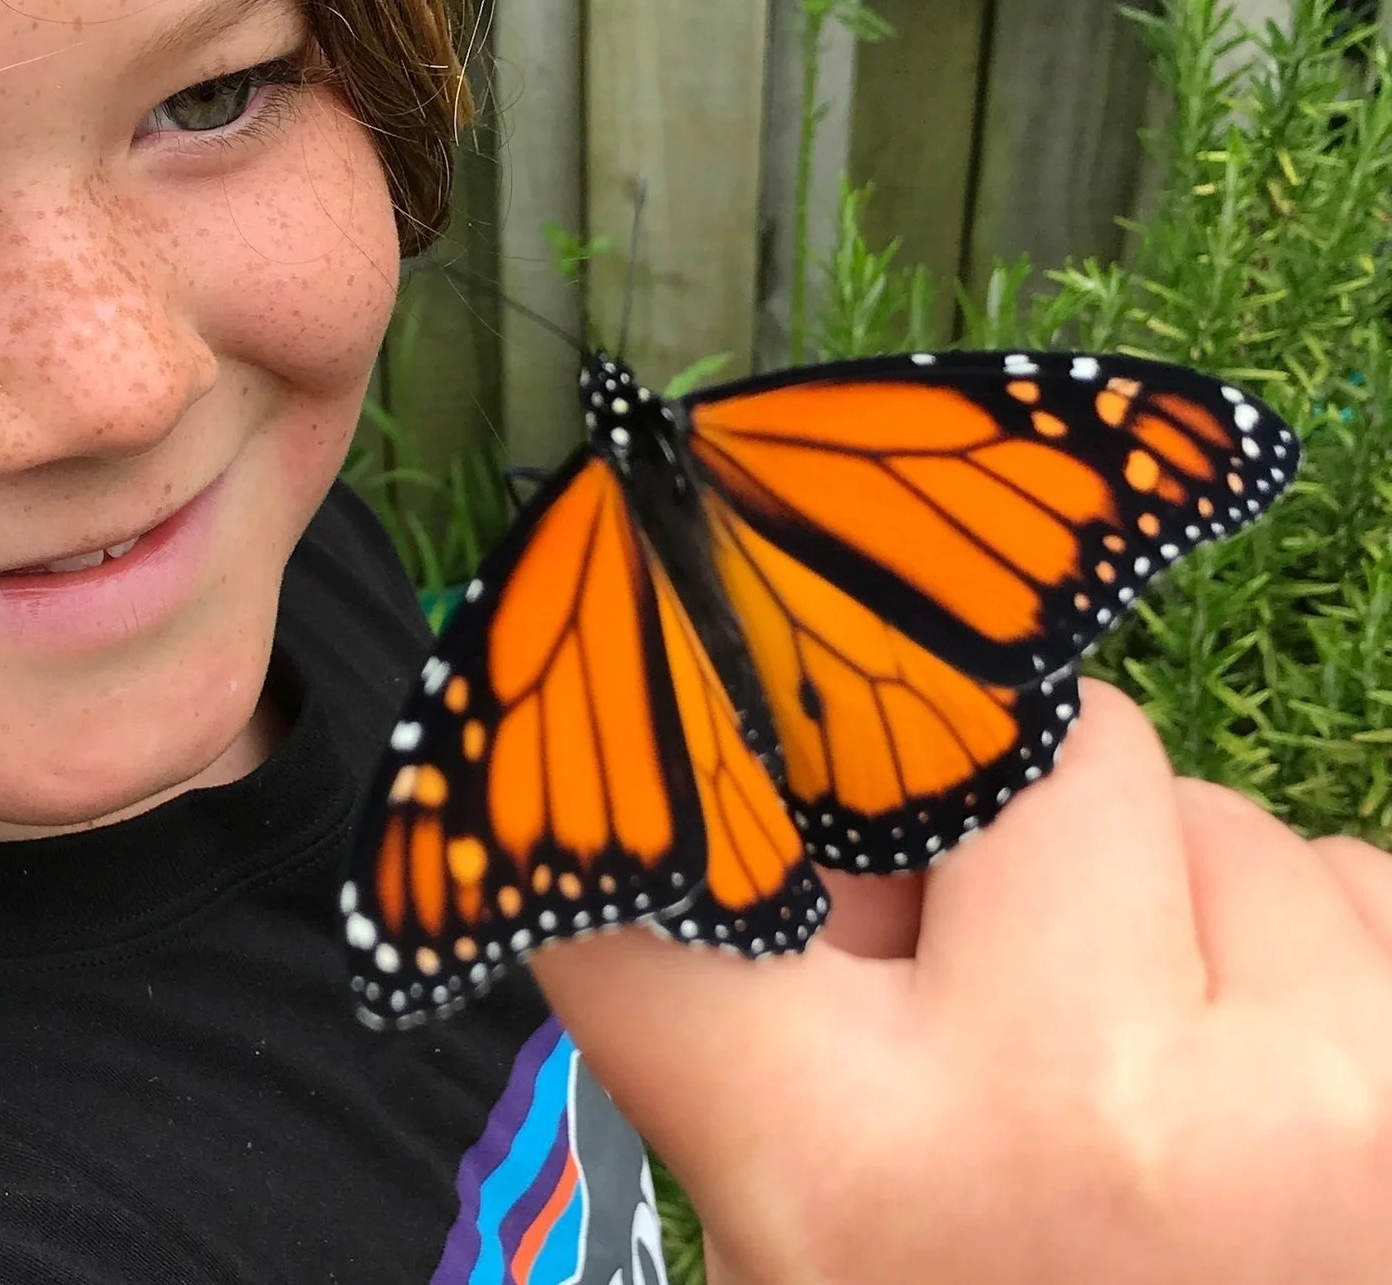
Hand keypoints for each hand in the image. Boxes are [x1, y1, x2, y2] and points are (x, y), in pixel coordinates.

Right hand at [530, 681, 1391, 1284]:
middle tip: (1032, 1002)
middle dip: (1029, 842)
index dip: (691, 792)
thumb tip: (832, 807)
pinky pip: (1367, 890)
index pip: (672, 853)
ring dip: (1198, 919)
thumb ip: (761, 1035)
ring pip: (1223, 821)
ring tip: (1183, 1097)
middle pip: (1032, 759)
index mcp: (846, 1158)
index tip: (735, 794)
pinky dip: (1331, 964)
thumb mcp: (811, 1257)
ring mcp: (1320, 1115)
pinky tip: (1298, 1114)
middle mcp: (1078, 1109)